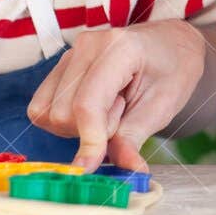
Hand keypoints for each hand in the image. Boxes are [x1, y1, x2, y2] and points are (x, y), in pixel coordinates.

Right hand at [27, 21, 207, 170]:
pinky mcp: (60, 65)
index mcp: (119, 48)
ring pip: (47, 112)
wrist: (171, 44)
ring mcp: (70, 53)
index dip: (88, 141)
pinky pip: (42, 107)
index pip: (87, 103)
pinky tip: (93, 109)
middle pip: (63, 113)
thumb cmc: (172, 69)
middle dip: (91, 130)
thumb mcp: (164, 106)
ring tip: (110, 108)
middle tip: (123, 113)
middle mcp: (86, 45)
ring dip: (76, 126)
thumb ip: (134, 137)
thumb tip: (125, 170)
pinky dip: (64, 120)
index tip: (89, 169)